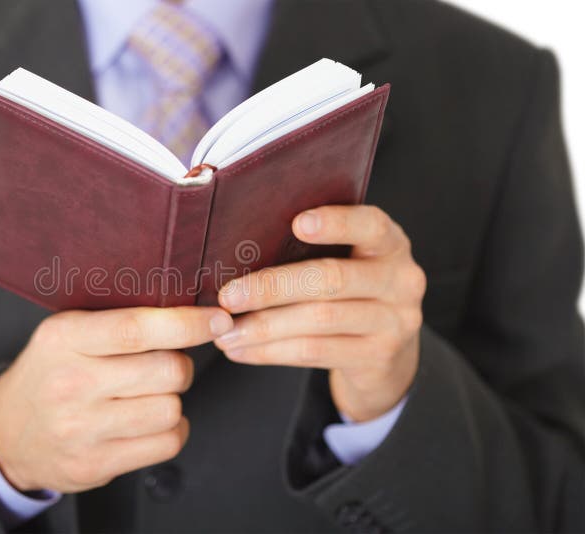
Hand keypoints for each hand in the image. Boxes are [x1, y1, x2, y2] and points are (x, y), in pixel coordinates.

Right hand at [0, 306, 232, 492]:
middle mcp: (71, 383)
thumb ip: (115, 319)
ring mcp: (82, 428)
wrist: (7, 431)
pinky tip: (152, 421)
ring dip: (174, 399)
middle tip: (167, 364)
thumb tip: (186, 308)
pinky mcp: (94, 464)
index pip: (136, 328)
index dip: (186, 323)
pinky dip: (172, 430)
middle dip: (181, 365)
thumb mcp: (65, 333)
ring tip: (153, 394)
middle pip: (166, 370)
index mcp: (64, 338)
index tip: (216, 319)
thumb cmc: (50, 373)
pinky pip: (165, 443)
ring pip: (170, 409)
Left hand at [214, 205, 424, 421]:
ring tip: (226, 331)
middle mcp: (401, 280)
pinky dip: (271, 352)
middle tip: (229, 296)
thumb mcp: (347, 262)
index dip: (336, 223)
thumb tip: (235, 250)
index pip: (371, 225)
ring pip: (319, 320)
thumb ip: (311, 250)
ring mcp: (394, 321)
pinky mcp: (378, 356)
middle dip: (272, 287)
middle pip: (331, 278)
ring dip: (264, 327)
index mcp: (390, 244)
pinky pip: (316, 352)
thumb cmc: (349, 292)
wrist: (386, 350)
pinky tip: (241, 350)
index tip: (298, 223)